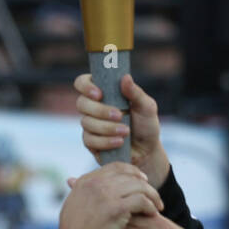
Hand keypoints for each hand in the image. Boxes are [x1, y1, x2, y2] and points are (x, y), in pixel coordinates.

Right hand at [59, 161, 161, 228]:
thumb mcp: (72, 205)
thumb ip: (79, 191)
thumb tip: (73, 180)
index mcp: (86, 181)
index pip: (115, 167)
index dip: (131, 171)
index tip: (140, 180)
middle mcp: (96, 183)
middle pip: (129, 174)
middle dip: (144, 182)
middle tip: (152, 192)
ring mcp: (107, 194)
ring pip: (138, 186)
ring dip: (152, 194)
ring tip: (157, 204)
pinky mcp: (118, 207)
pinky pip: (141, 200)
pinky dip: (150, 206)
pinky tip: (153, 213)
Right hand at [76, 72, 169, 186]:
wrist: (147, 151)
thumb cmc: (146, 125)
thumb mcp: (146, 107)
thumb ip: (136, 93)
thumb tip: (125, 78)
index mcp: (104, 92)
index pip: (82, 82)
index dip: (85, 86)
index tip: (99, 94)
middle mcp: (93, 107)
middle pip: (81, 103)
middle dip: (100, 110)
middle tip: (120, 115)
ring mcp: (90, 125)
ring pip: (86, 123)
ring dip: (106, 127)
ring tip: (126, 131)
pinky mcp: (91, 143)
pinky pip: (89, 140)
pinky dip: (105, 141)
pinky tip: (119, 142)